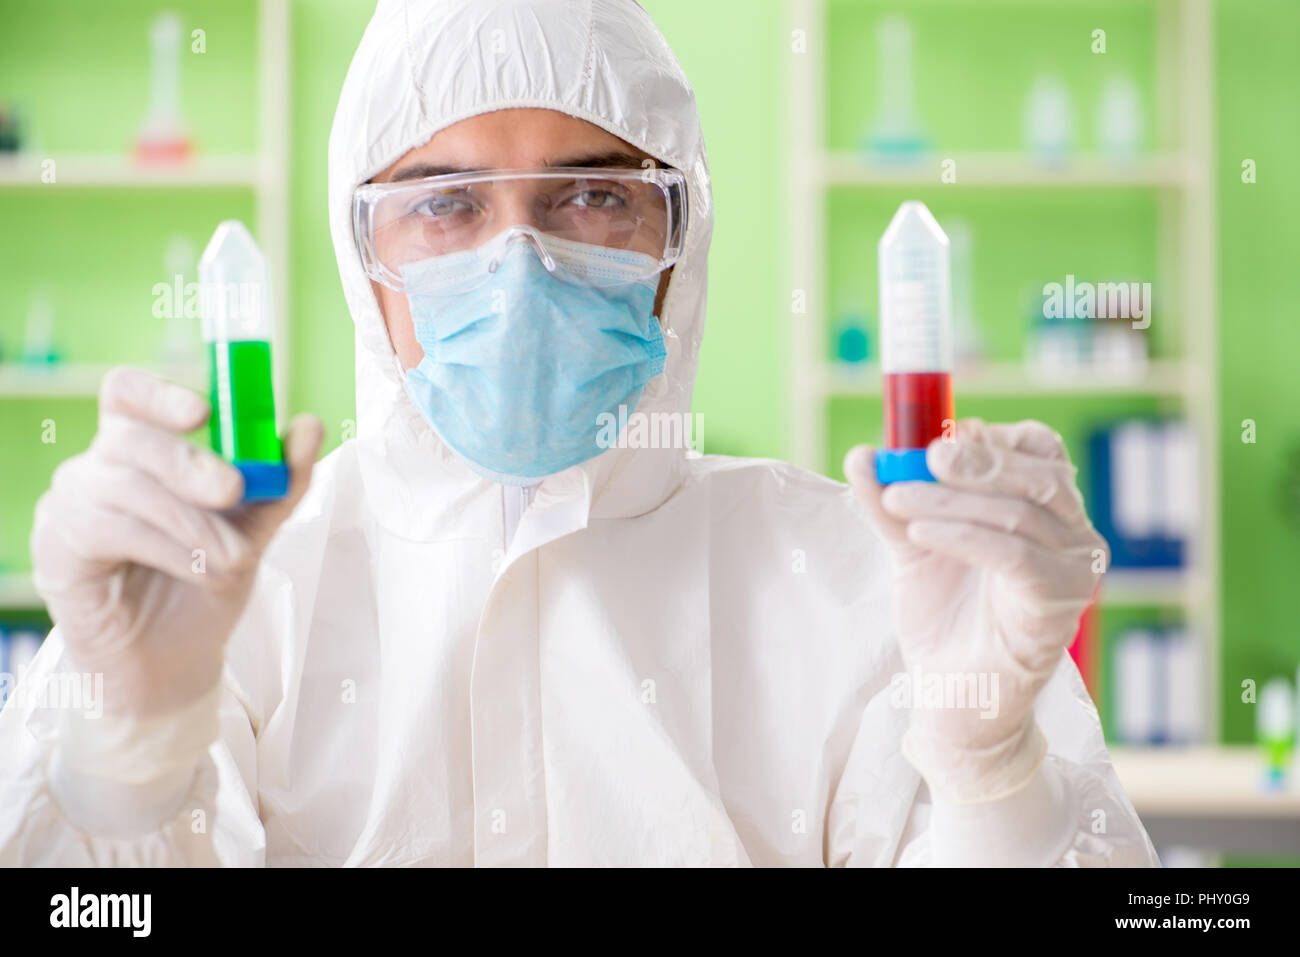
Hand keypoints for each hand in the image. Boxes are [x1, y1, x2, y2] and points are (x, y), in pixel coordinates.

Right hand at [31, 367, 322, 717]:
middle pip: (129, 438)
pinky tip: (199, 568)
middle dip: (188, 462)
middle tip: (235, 488)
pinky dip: (165, 547)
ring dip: (189, 521)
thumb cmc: (205, 582)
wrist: (177, 661)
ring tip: (232, 555)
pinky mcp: (57, 551)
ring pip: (124, 487)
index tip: (204, 411)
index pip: (128, 394)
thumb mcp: (255, 527)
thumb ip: (282, 479)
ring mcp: (69, 506)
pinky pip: (104, 530)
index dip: (159, 393)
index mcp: (140, 449)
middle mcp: (97, 468)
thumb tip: (311, 425)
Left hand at [845, 418, 1106, 802]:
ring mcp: (1071, 571)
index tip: (938, 435)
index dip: (995, 436)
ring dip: (951, 499)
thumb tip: (862, 455)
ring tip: (899, 497)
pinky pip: (1013, 555)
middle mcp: (1071, 535)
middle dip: (978, 459)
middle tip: (925, 454)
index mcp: (1045, 511)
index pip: (1041, 450)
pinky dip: (963, 536)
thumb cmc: (943, 619)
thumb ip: (891, 502)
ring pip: (1018, 513)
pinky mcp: (1056, 605)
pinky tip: (921, 532)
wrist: (951, 699)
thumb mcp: (912, 548)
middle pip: (1039, 474)